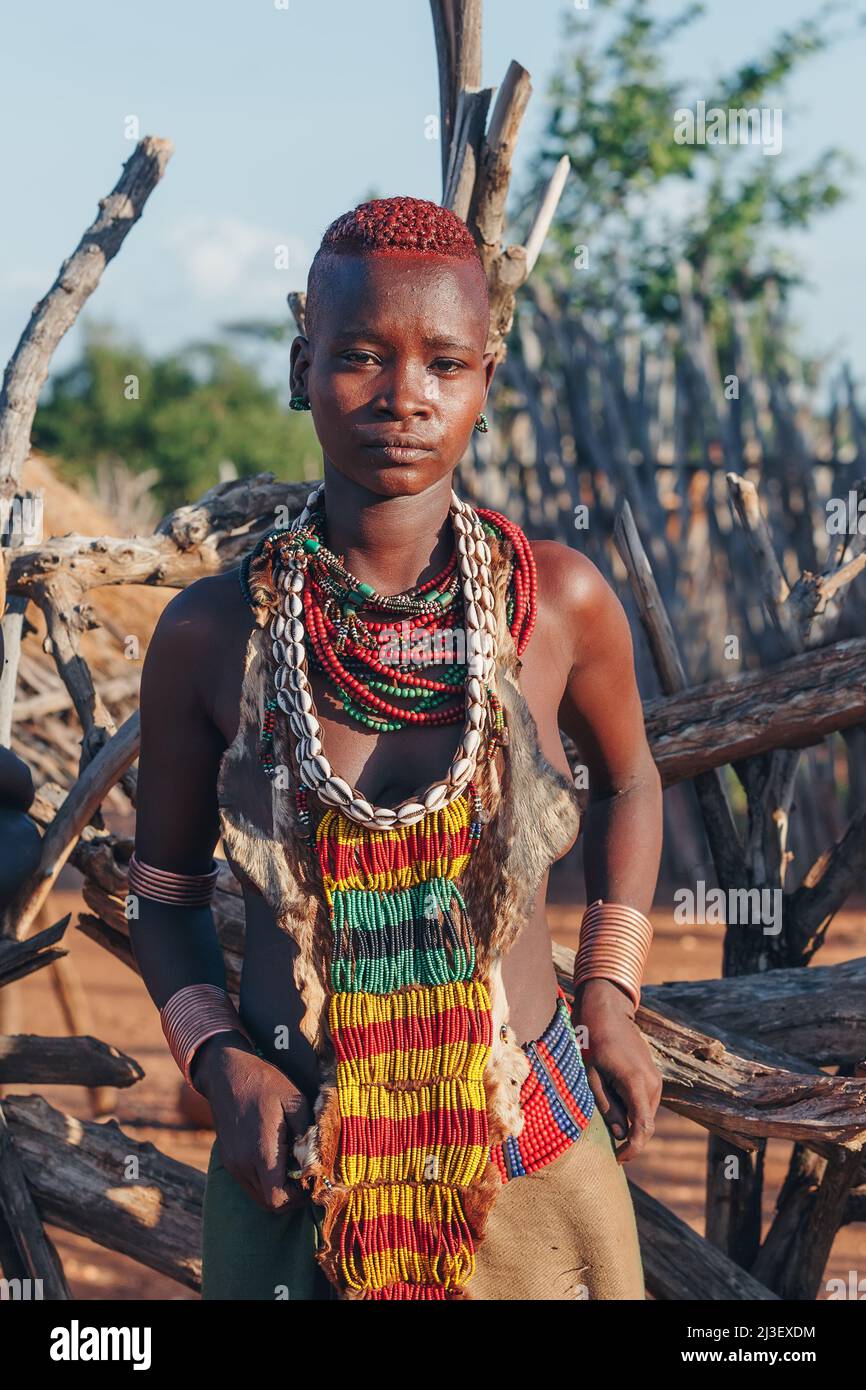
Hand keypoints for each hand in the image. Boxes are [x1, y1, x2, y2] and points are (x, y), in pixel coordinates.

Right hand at [191, 1033, 312, 1210]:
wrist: (227, 1072)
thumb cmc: (265, 1083)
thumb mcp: (296, 1101)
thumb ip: (310, 1135)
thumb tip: (322, 1161)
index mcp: (261, 1153)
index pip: (279, 1200)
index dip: (299, 1198)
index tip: (312, 1179)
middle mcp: (243, 1165)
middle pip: (269, 1204)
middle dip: (291, 1196)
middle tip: (306, 1175)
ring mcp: (233, 1164)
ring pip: (258, 1196)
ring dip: (278, 1189)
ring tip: (293, 1164)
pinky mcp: (228, 1160)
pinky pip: (249, 1183)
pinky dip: (266, 1181)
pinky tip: (277, 1157)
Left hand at [572, 979, 661, 1162]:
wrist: (606, 1011)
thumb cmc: (591, 1041)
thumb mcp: (591, 1075)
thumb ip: (606, 1105)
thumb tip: (620, 1134)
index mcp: (636, 1083)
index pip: (643, 1126)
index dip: (634, 1148)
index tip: (619, 1159)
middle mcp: (652, 1082)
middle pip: (646, 1123)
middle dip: (629, 1137)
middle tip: (608, 1143)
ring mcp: (655, 1078)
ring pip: (646, 1112)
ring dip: (630, 1121)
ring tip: (605, 1106)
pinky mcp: (653, 1075)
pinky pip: (644, 1101)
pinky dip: (632, 1109)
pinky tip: (612, 1097)